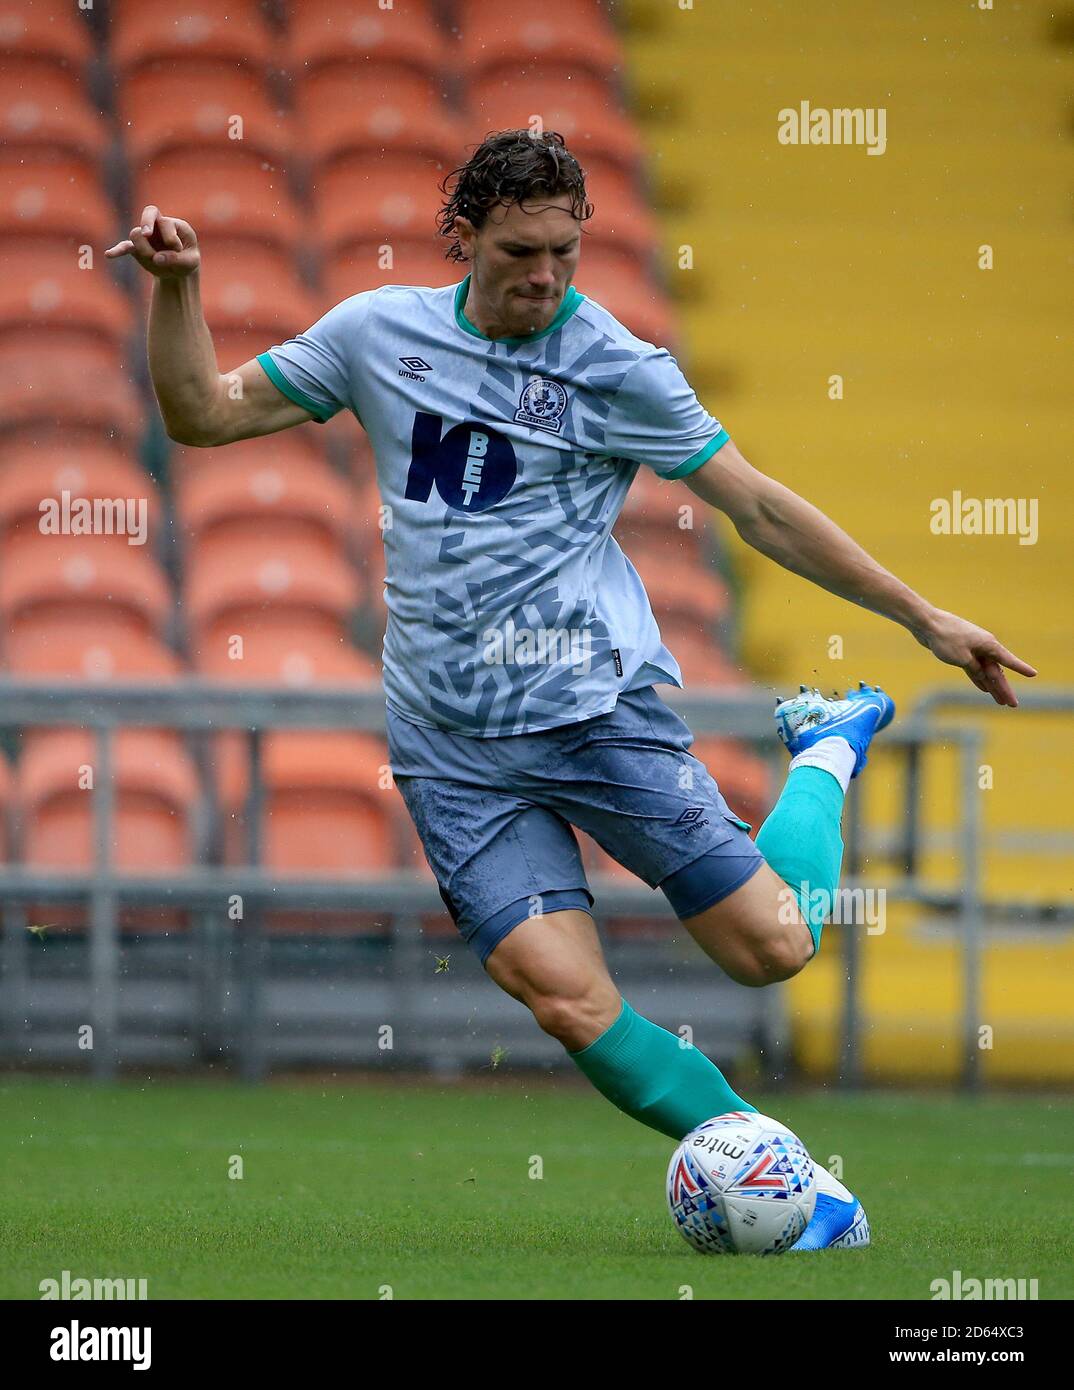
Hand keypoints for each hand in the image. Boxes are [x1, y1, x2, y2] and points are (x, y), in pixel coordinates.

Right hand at [105, 205, 199, 278]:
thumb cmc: (187, 262)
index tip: (177, 250)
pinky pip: (125, 246)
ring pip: (136, 234)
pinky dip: (118, 250)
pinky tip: (110, 255)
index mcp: (175, 224)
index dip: (170, 237)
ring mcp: (146, 237)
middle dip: (147, 221)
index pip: (167, 222)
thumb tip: (157, 258)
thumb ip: (177, 260)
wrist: (178, 272)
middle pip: (149, 213)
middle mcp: (159, 226)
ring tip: (155, 261)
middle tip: (147, 234)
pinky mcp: (137, 249)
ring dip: (144, 249)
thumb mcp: (190, 263)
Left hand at [913, 608, 1036, 705]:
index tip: (1034, 674)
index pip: (1008, 660)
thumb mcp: (963, 658)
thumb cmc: (946, 638)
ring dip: (992, 687)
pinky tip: (984, 689)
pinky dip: (979, 679)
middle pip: (996, 672)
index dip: (1021, 668)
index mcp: (989, 645)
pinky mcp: (961, 653)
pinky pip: (974, 669)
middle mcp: (984, 647)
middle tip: (1012, 705)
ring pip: (985, 672)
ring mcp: (973, 650)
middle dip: (1004, 689)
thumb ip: (975, 669)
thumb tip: (983, 676)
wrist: (927, 624)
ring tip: (1001, 702)